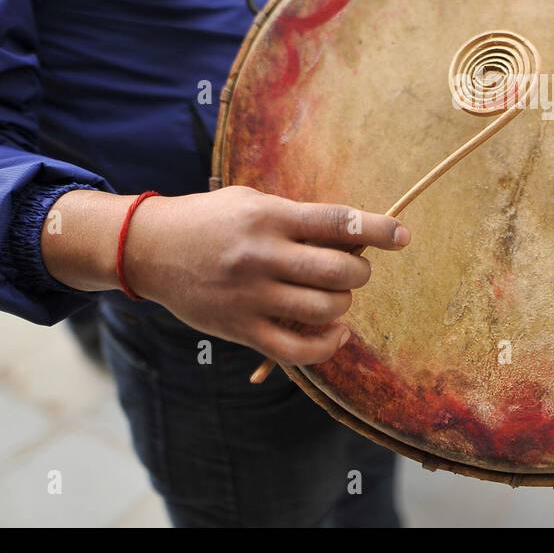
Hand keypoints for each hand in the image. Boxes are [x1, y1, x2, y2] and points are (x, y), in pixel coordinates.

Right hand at [43, 187, 409, 365]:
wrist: (149, 248)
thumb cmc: (211, 220)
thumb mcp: (254, 202)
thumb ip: (300, 217)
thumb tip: (356, 234)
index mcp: (270, 216)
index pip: (338, 222)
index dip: (379, 229)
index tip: (403, 236)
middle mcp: (263, 255)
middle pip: (340, 270)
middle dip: (359, 272)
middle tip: (352, 270)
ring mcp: (251, 295)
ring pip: (326, 310)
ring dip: (343, 305)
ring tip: (334, 297)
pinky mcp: (241, 328)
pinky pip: (298, 350)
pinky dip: (327, 345)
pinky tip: (334, 333)